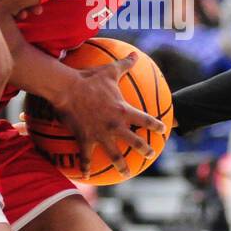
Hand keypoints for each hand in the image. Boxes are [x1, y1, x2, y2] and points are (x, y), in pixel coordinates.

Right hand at [55, 53, 166, 177]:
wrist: (67, 89)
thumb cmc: (89, 79)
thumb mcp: (109, 70)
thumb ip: (124, 64)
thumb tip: (134, 53)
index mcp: (123, 110)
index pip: (145, 120)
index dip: (156, 125)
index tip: (163, 130)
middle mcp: (115, 125)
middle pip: (134, 141)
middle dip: (145, 149)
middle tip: (151, 154)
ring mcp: (101, 134)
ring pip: (115, 155)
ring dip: (122, 166)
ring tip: (126, 173)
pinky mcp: (85, 139)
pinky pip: (86, 157)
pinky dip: (86, 167)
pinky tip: (86, 177)